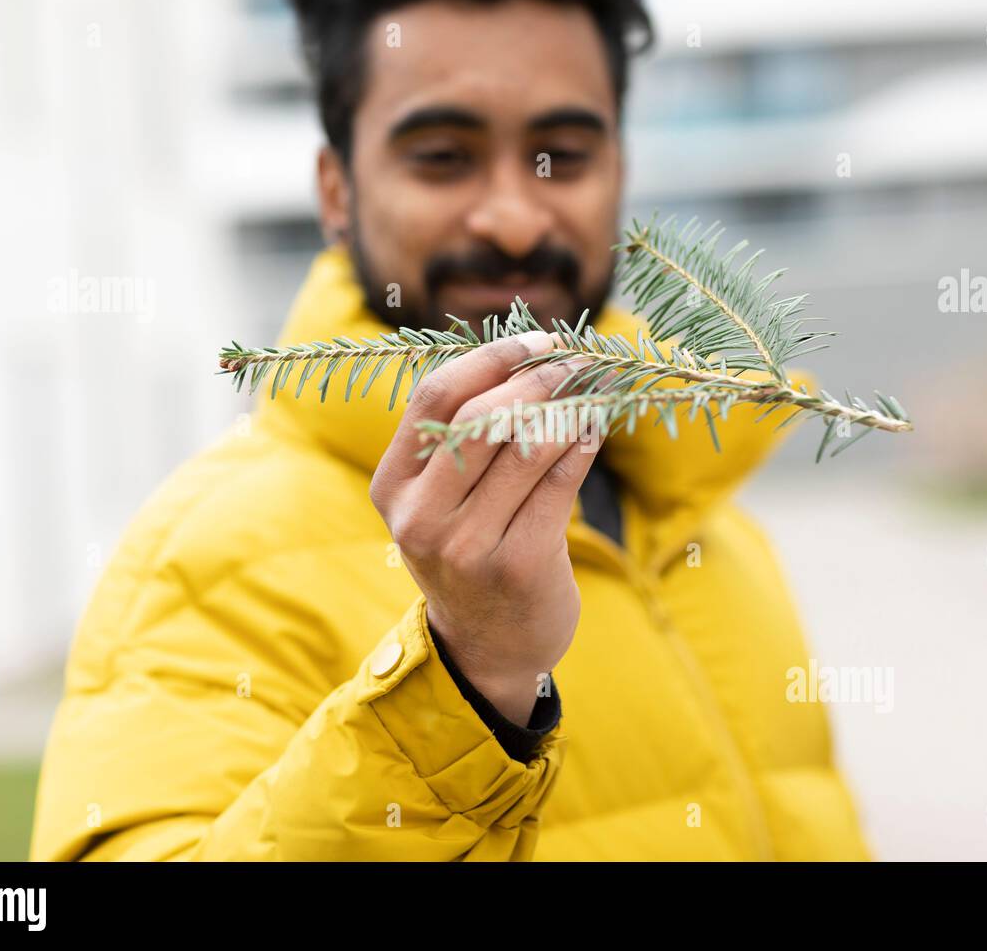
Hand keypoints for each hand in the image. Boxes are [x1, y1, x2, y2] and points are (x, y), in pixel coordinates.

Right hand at [369, 331, 602, 726]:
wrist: (487, 647)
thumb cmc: (469, 551)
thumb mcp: (440, 500)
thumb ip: (461, 436)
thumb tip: (528, 354)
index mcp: (392, 486)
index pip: (435, 398)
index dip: (490, 358)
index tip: (537, 340)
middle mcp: (420, 515)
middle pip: (482, 417)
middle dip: (537, 379)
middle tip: (577, 361)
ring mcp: (466, 544)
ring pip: (527, 447)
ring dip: (569, 407)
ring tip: (593, 390)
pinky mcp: (517, 563)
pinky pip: (559, 483)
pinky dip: (582, 446)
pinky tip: (594, 430)